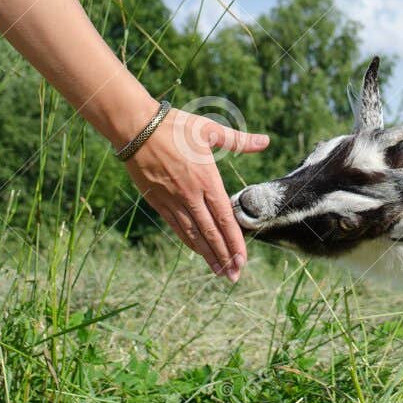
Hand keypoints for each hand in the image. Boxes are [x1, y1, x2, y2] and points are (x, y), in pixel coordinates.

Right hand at [122, 107, 269, 280]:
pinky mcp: (157, 202)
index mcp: (206, 179)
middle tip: (234, 276)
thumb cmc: (175, 126)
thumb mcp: (209, 130)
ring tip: (219, 272)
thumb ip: (239, 141)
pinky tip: (197, 251)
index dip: (234, 241)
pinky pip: (176, 227)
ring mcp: (172, 201)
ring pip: (192, 235)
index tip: (243, 260)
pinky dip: (188, 242)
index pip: (224, 218)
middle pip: (210, 233)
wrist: (136, 128)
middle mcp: (190, 195)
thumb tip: (266, 141)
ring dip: (207, 255)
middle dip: (224, 256)